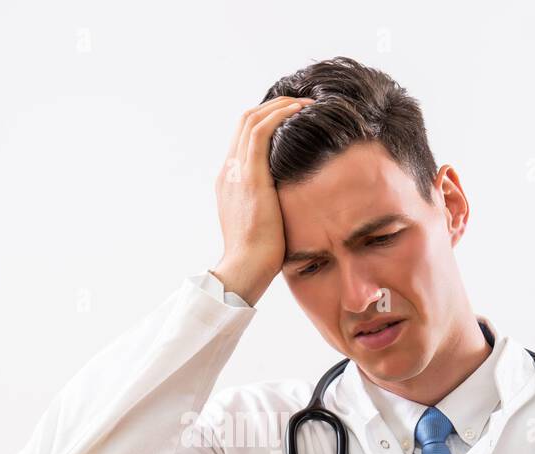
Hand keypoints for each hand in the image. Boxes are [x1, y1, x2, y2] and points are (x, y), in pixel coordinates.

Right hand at [211, 95, 312, 305]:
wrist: (247, 268)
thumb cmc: (260, 255)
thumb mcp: (263, 223)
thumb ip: (270, 206)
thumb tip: (292, 204)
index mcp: (229, 181)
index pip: (243, 137)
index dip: (266, 120)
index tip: (291, 118)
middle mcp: (228, 171)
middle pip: (246, 121)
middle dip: (274, 106)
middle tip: (301, 104)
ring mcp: (236, 172)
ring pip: (252, 119)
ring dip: (281, 105)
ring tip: (306, 103)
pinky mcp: (250, 176)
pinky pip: (261, 131)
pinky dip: (281, 115)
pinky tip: (301, 111)